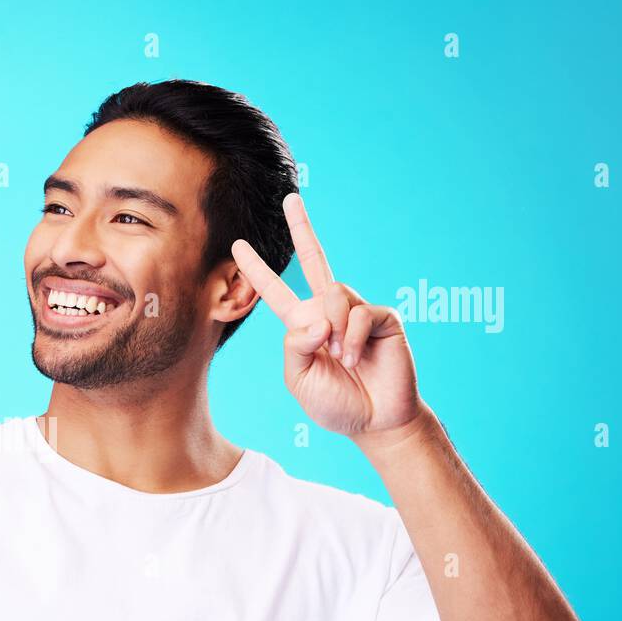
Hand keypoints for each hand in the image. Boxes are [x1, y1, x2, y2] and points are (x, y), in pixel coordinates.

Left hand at [232, 193, 425, 442]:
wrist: (375, 422)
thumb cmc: (335, 404)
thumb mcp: (299, 379)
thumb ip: (295, 347)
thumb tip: (316, 317)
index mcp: (303, 326)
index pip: (276, 292)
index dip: (257, 271)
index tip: (238, 246)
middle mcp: (329, 312)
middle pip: (314, 261)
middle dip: (302, 229)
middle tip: (291, 199)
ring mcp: (357, 312)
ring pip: (334, 296)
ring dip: (333, 330)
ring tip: (342, 359)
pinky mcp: (383, 318)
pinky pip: (360, 313)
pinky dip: (352, 338)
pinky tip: (355, 357)